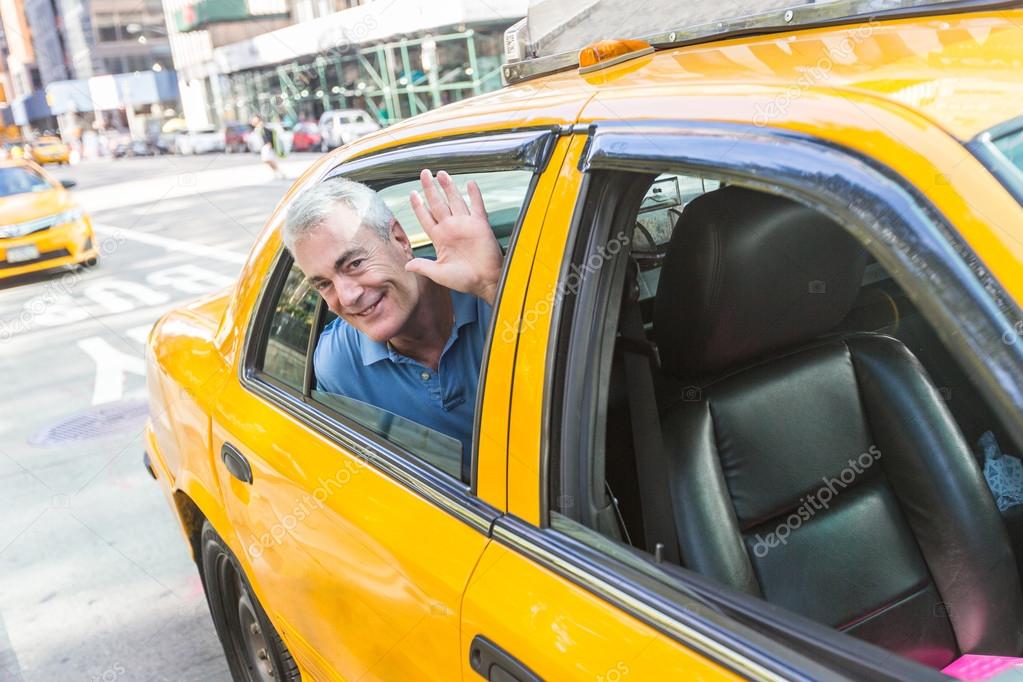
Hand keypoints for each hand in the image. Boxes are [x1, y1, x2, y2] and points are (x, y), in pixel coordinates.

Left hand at [406, 169, 502, 305]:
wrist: (486, 282)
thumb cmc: (464, 280)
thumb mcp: (439, 274)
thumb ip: (424, 266)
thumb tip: (407, 265)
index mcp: (440, 238)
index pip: (426, 217)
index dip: (418, 205)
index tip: (413, 193)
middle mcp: (451, 228)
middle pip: (438, 204)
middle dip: (430, 189)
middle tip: (424, 173)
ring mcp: (466, 225)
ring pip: (455, 201)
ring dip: (448, 187)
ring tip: (441, 173)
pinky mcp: (480, 225)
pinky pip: (476, 206)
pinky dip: (474, 195)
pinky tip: (469, 183)